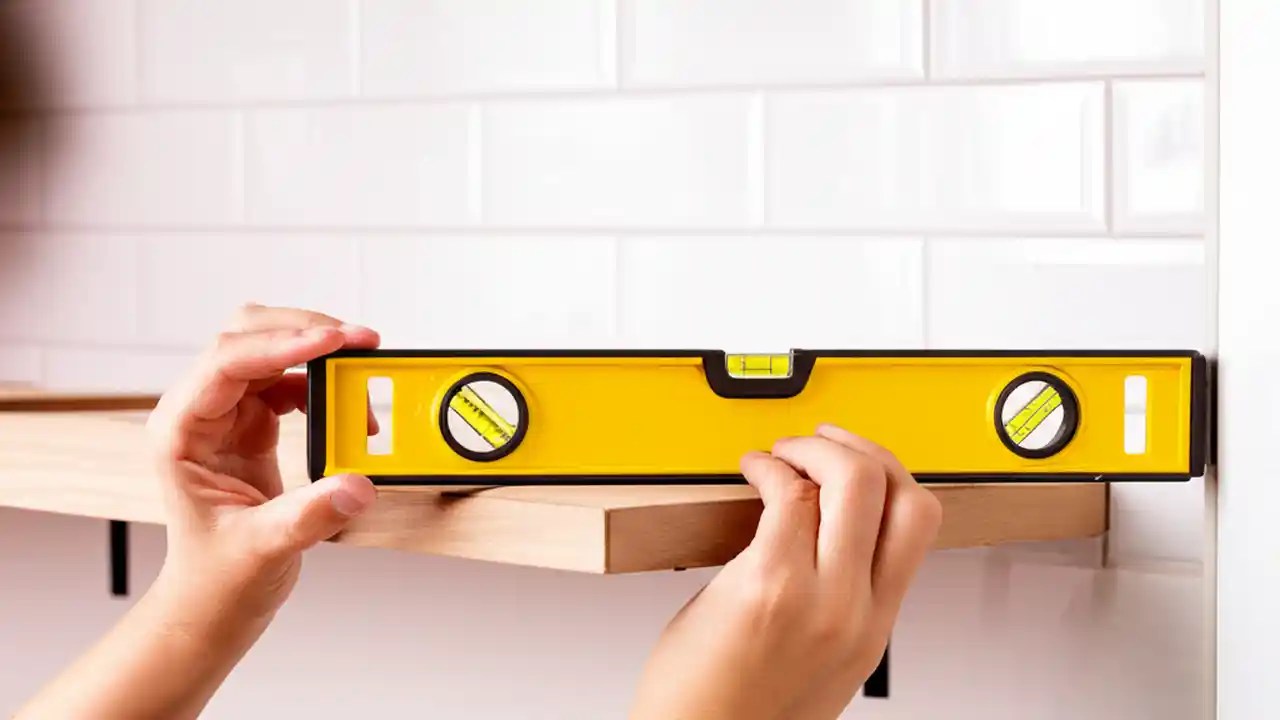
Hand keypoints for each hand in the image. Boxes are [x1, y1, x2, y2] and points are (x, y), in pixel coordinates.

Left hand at [144, 303, 381, 628]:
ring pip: (273, 350)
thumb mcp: (263, 548)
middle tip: (357, 341)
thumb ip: (310, 515)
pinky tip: (350, 411)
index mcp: (182, 431)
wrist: (218, 597)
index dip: (280, 345)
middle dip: (304, 330)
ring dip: (321, 355)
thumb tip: (357, 484)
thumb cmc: (219, 575)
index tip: (332, 342)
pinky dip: (327, 386)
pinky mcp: (255, 422)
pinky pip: (293, 380)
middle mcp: (202, 412)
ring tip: (362, 371)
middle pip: (248, 336)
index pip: (227, 363)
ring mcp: (229, 413)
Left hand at [629, 424, 942, 719]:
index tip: (859, 462)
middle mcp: (856, 612)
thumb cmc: (738, 712)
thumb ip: (839, 608)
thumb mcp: (821, 665)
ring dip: (811, 448)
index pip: (920, 525)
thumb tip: (830, 548)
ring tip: (782, 454)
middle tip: (821, 444)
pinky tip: (753, 472)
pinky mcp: (766, 585)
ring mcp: (817, 598)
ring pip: (851, 482)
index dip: (892, 475)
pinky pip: (788, 495)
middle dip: (860, 448)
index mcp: (874, 628)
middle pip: (899, 493)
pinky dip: (769, 466)